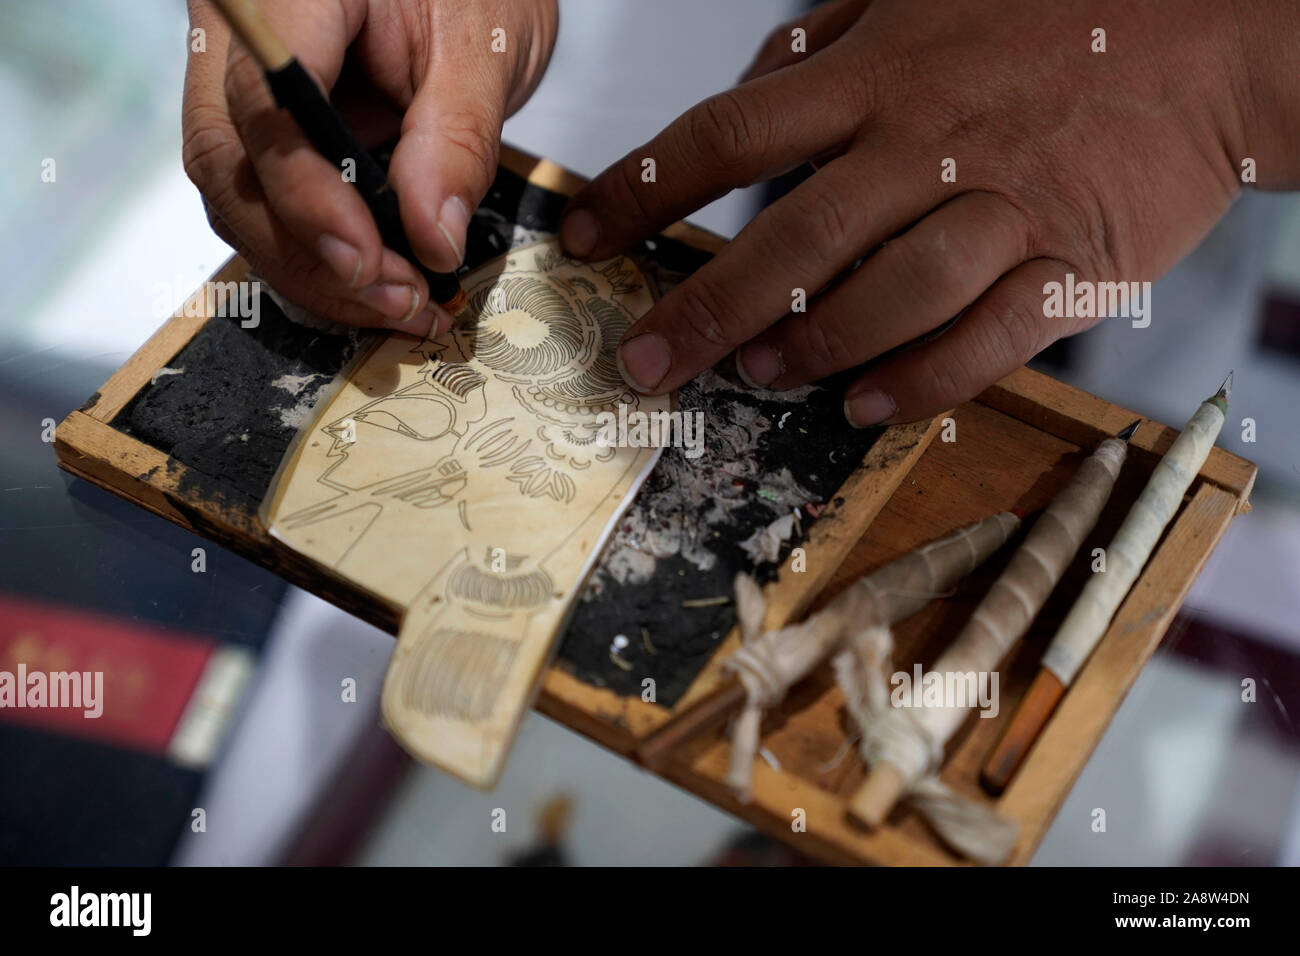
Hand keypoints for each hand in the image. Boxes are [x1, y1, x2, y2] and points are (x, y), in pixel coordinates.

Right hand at [183, 0, 556, 334]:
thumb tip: (432, 239)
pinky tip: (382, 289)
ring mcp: (238, 88)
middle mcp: (236, 38)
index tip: (367, 260)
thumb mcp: (483, 51)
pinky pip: (266, 205)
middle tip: (398, 298)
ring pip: (238, 196)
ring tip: (404, 304)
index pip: (265, 101)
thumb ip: (457, 140)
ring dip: (316, 269)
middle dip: (310, 252)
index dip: (307, 194)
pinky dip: (321, 258)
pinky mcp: (263, 136)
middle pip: (230, 162)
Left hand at [561, 0, 1295, 424]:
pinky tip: (860, 407)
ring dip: (810, 347)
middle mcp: (927, 143)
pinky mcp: (1069, 262)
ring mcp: (1001, 205)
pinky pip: (984, 339)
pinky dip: (918, 380)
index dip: (644, 191)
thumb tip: (743, 96)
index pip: (729, 136)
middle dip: (703, 308)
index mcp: (878, 75)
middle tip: (644, 362)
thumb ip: (824, 44)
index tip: (584, 238)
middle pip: (790, 238)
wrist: (1216, 29)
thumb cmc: (1051, 16)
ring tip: (758, 377)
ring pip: (886, 295)